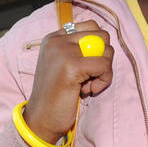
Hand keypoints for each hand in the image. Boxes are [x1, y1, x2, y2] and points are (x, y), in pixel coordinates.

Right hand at [24, 19, 113, 141]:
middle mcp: (57, 40)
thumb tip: (106, 45)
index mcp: (54, 38)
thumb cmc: (56, 96)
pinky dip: (103, 81)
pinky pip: (104, 66)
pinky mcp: (72, 66)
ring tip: (87, 86)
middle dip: (103, 57)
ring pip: (106, 50)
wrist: (41, 120)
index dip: (98, 47)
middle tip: (90, 77)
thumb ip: (80, 50)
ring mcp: (63, 51)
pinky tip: (88, 91)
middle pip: (102, 35)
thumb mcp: (64, 66)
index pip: (91, 26)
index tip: (86, 67)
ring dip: (104, 71)